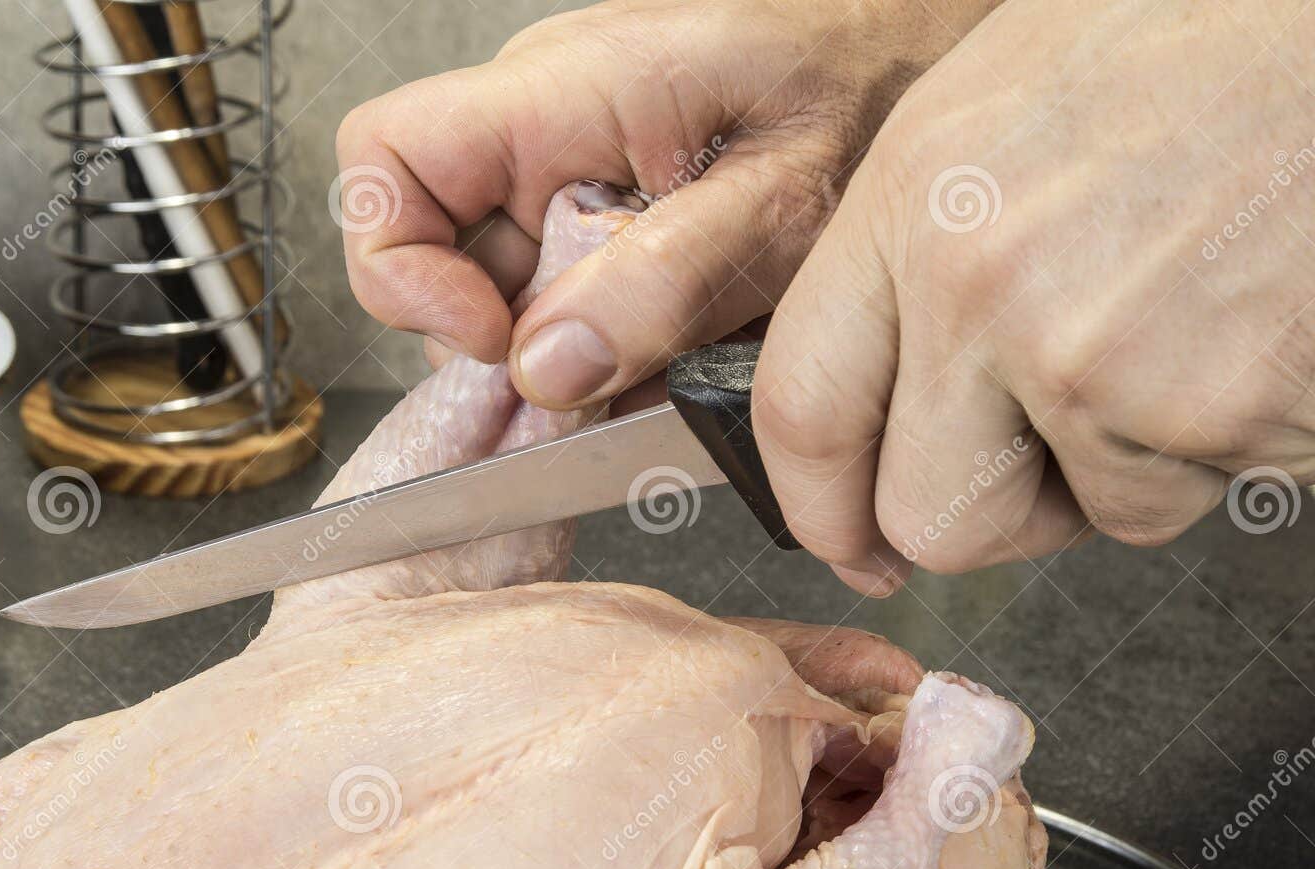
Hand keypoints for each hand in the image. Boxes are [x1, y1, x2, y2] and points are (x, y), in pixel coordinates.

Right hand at [335, 0, 1002, 407]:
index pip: (384, 160)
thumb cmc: (880, 81)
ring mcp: (572, 167)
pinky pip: (563, 289)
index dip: (401, 267)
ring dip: (569, 349)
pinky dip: (611, 340)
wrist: (935, 48)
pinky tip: (679, 338)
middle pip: (437, 249)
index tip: (490, 338)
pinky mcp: (607, 204)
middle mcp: (546, 126)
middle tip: (608, 368)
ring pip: (502, 286)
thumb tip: (544, 366)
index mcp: (562, 95)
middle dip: (507, 338)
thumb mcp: (785, 203)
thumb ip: (663, 284)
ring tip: (666, 350)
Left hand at [755, 0, 1314, 595]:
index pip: (802, 408)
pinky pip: (1178, 500)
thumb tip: (883, 388)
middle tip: (1049, 462)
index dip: (819, 505)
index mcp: (916, 196)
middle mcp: (980, 281)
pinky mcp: (1208, 406)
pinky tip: (1247, 343)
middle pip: (925, 515)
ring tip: (1184, 342)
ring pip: (1072, 520)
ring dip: (1123, 472)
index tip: (848, 540)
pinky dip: (1214, 456)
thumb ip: (925, 250)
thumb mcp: (1012, 108)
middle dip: (990, 516)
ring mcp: (1090, 351)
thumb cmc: (1216, 44)